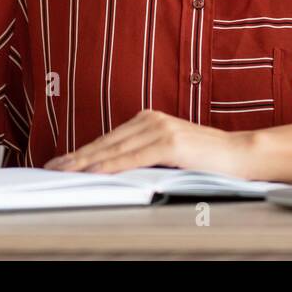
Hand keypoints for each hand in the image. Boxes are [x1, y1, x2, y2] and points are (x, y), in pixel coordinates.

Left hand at [44, 110, 260, 179]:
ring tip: (65, 171)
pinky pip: (133, 156)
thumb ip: (142, 156)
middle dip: (75, 157)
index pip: (107, 139)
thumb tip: (110, 170)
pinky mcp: (170, 142)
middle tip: (51, 168)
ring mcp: (160, 129)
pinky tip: (96, 171)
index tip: (59, 162)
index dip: (80, 152)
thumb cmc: (206, 159)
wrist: (241, 155)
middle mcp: (150, 119)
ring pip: (114, 149)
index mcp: (147, 120)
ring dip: (86, 161)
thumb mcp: (167, 154)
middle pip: (105, 142)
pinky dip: (112, 164)